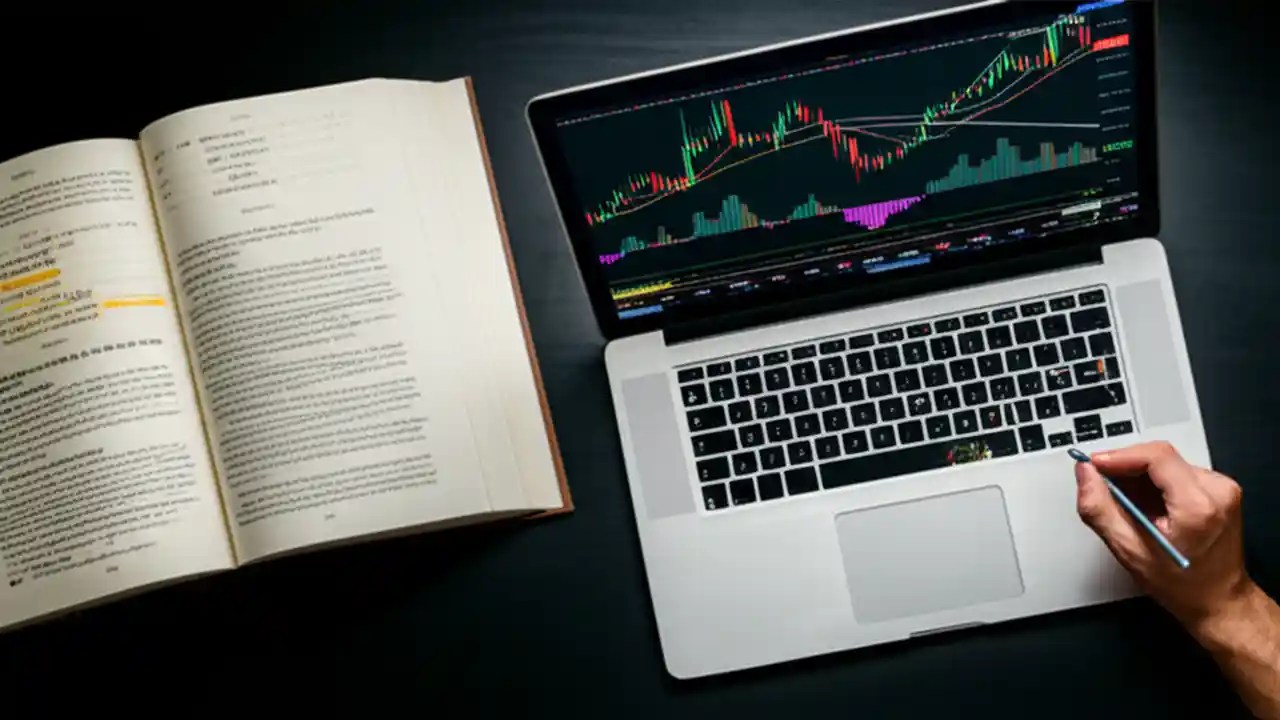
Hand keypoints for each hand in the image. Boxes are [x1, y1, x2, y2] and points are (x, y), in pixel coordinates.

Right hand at [1075, 441, 1252, 629]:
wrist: (1219, 600)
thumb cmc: (1181, 585)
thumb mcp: (1129, 551)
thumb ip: (1100, 509)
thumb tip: (1085, 473)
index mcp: (1198, 507)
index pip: (1156, 457)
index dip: (1120, 456)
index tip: (1095, 464)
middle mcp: (1217, 491)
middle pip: (1160, 458)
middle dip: (1126, 468)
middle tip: (1102, 486)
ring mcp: (1223, 488)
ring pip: (1167, 464)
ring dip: (1140, 477)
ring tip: (1128, 505)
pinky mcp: (1221, 489)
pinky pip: (1178, 472)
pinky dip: (1155, 483)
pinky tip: (1148, 506)